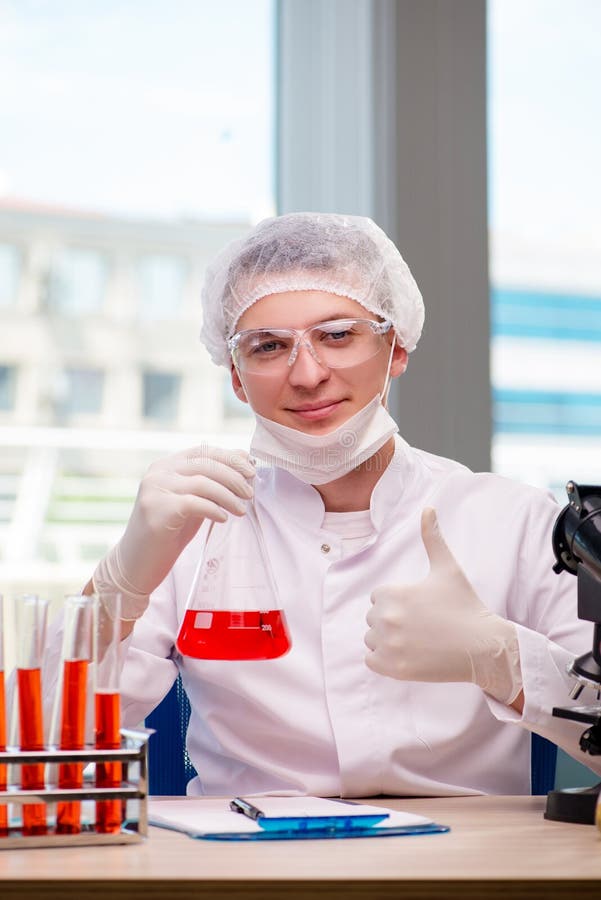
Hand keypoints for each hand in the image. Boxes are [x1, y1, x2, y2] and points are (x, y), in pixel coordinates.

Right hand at [92, 445, 255, 619]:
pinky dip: (214, 509)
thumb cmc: (169, 532)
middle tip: (250, 492)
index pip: (204, 451)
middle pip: (206, 464)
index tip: (251, 469)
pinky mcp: (157, 510)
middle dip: (234, 476)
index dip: (231, 457)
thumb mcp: (192, 501)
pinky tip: (224, 518)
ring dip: (229, 495)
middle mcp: (158, 472)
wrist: (137, 564)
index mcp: (166, 465)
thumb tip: (244, 464)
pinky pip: (194, 503)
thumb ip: (210, 483)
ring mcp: (155, 490)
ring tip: (241, 509)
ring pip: (203, 482)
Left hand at [364, 507, 521, 703]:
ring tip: (417, 639)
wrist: (483, 646)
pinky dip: (384, 659)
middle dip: (392, 620)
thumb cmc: (465, 605)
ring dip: (387, 640)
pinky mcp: (394, 669)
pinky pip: (371, 661)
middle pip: (374, 618)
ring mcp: (389, 646)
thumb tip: (428, 508)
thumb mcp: (447, 568)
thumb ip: (432, 537)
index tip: (421, 606)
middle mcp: (386, 618)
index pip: (379, 596)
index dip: (399, 600)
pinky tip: (407, 655)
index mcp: (392, 593)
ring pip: (371, 639)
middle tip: (422, 624)